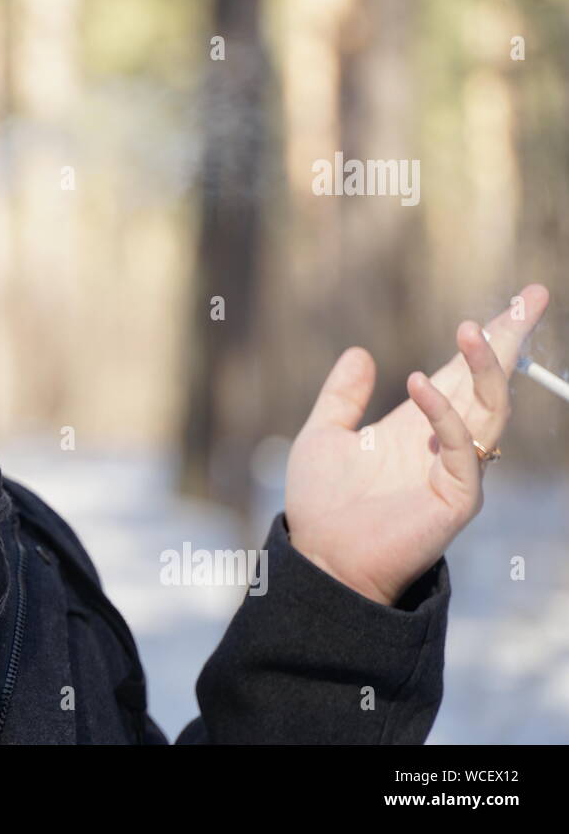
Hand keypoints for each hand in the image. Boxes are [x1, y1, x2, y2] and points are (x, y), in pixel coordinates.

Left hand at [284, 284, 549, 605]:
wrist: (322, 558)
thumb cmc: (322, 504)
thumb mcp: (323, 436)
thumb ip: (342, 397)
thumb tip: (360, 352)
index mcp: (418, 425)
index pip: (461, 373)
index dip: (486, 339)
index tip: (515, 301)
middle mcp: (445, 442)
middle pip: (488, 382)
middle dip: (510, 340)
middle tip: (532, 296)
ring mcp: (457, 469)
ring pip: (489, 409)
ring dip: (485, 367)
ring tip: (472, 328)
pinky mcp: (457, 496)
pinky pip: (464, 447)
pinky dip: (445, 413)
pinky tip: (417, 383)